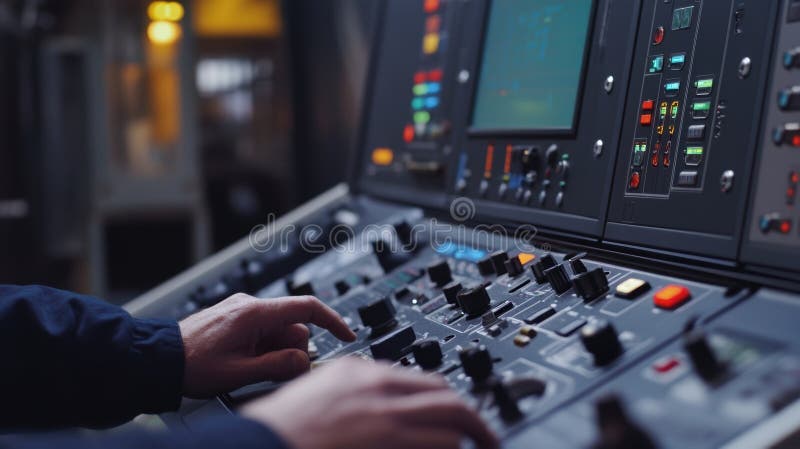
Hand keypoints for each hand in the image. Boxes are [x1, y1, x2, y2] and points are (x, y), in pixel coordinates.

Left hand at [179, 294, 355, 397]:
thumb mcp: (239, 373)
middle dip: (291, 351)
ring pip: (278, 331)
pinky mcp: (235, 318)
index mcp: (254, 313)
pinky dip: (263, 349)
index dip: (332, 321)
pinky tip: (244, 363)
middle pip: (293, 326)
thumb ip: (277, 366)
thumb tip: (305, 362)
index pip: (307, 307)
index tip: (346, 335)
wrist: (159, 358)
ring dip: (275, 352)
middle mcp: (250, 306)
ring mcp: (241, 311)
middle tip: (269, 371)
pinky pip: (262, 332)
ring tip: (248, 369)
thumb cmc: (192, 364)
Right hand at [241, 357, 498, 448]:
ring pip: (451, 416)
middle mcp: (377, 387)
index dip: (443, 396)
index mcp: (357, 372)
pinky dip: (452, 447)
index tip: (453, 408)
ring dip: (468, 432)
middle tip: (484, 430)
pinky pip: (440, 442)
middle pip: (444, 392)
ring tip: (481, 444)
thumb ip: (350, 394)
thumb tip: (375, 409)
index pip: (418, 378)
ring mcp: (386, 415)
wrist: (260, 447)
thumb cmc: (280, 430)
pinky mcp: (391, 441)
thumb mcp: (316, 395)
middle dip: (469, 413)